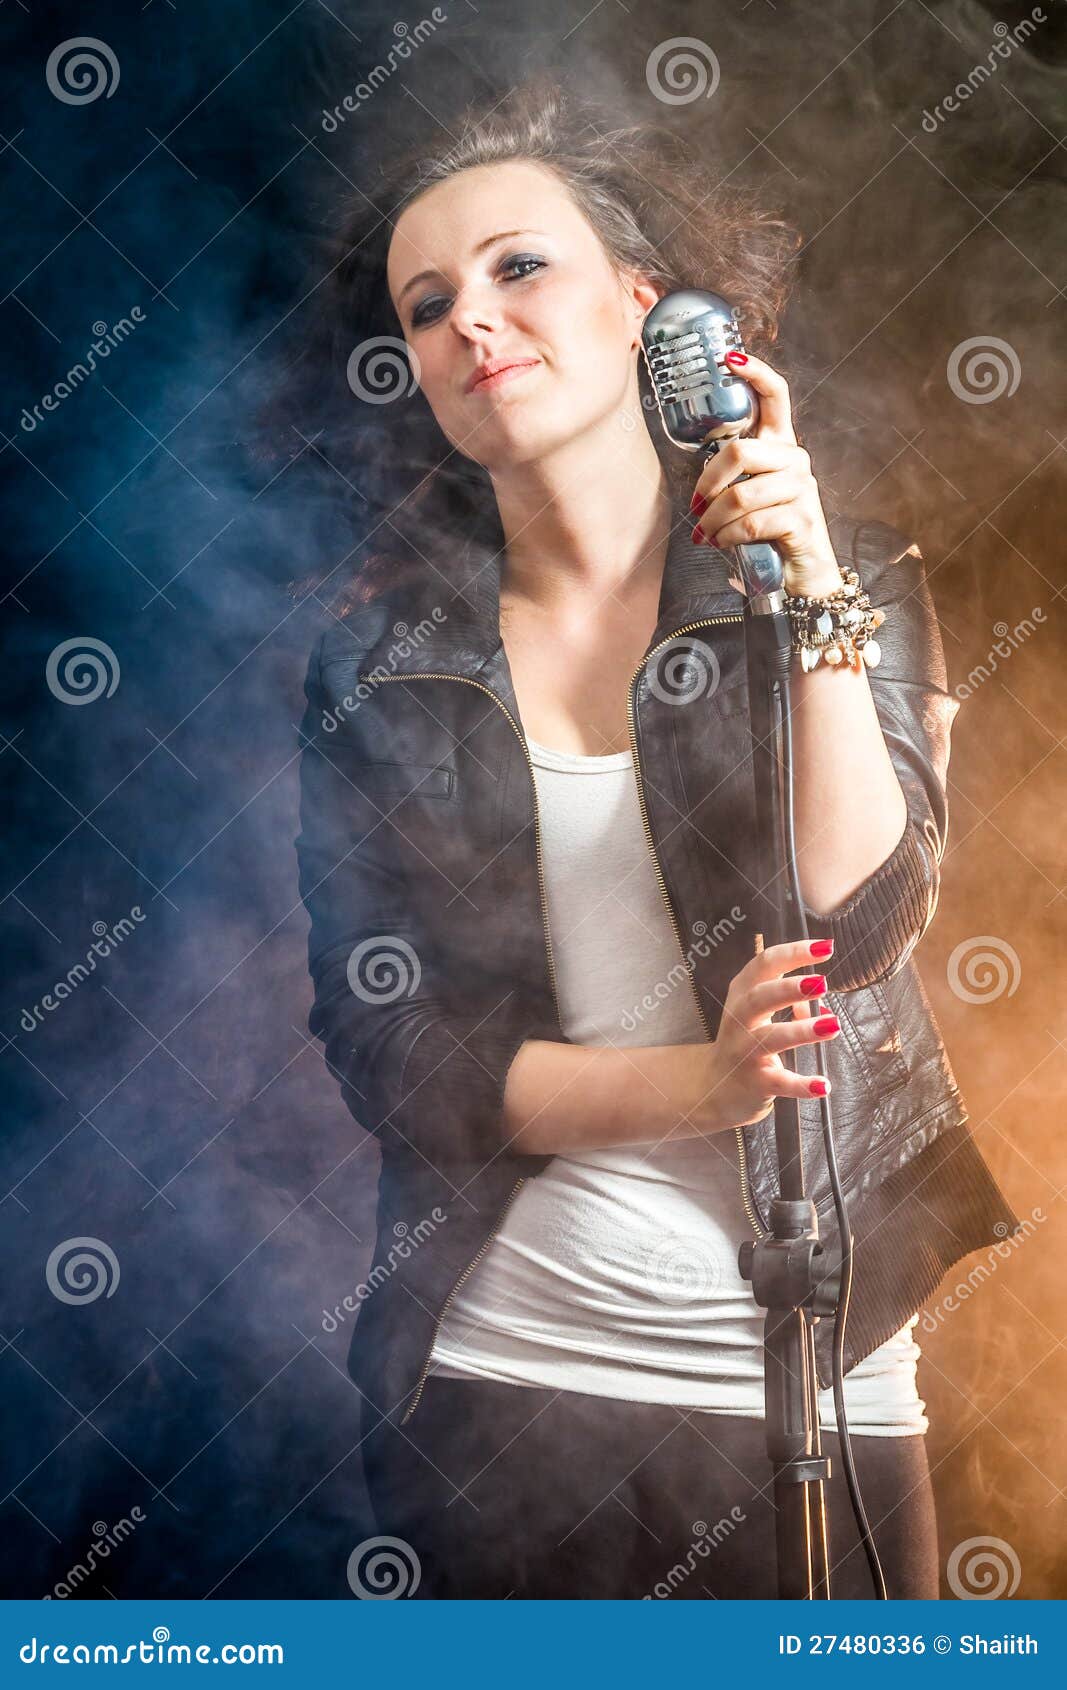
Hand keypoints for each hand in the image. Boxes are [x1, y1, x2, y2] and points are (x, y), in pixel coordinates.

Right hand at [686, 938, 841, 1133]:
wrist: (714, 1087)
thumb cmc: (745, 1041)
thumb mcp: (759, 1014)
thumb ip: (790, 1000)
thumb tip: (821, 1001)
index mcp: (742, 994)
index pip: (765, 964)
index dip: (794, 953)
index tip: (825, 947)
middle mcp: (739, 1019)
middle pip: (760, 998)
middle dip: (790, 988)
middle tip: (822, 982)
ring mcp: (745, 1051)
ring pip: (770, 1038)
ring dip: (801, 1030)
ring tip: (832, 1024)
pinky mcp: (755, 1082)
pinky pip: (780, 1083)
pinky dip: (801, 1085)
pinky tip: (823, 1085)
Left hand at [688, 350, 842, 596]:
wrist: (802, 573)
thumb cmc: (768, 531)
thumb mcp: (749, 494)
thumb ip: (733, 475)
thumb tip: (695, 478)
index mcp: (781, 445)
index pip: (775, 396)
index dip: (754, 373)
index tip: (729, 358)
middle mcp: (795, 460)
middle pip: (740, 452)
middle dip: (708, 484)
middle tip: (697, 507)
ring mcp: (802, 489)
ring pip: (741, 496)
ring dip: (714, 521)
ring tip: (707, 534)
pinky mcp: (801, 520)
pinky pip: (751, 523)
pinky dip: (727, 537)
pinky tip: (722, 544)